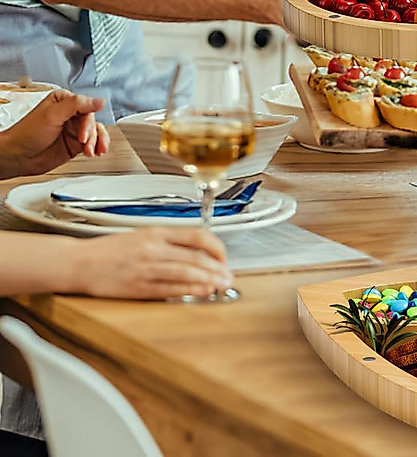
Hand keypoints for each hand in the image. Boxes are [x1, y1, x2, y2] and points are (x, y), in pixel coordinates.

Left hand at [0, 89, 108, 177]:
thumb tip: (100, 101)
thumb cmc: (26, 134)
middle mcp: (71, 114)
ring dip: (97, 141)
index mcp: (65, 101)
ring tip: (90, 151)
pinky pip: (94, 142)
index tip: (83, 132)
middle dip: (91, 133)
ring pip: (97, 131)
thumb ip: (77, 104)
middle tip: (82, 141)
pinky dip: (98, 146)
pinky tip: (96, 151)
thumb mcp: (52, 114)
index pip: (87, 106)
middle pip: (93, 120)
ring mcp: (74, 130)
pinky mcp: (76, 144)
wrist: (17, 157)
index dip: (88, 120)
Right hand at [63, 227, 231, 298]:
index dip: (215, 246)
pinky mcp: (136, 287)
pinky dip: (186, 290)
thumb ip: (169, 242)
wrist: (79, 263)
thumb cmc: (110, 250)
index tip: (224, 256)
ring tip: (220, 284)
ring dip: (206, 279)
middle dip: (216, 267)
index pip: (196, 235)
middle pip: (193, 256)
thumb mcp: (142, 236)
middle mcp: (153, 248)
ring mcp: (145, 268)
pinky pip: (167, 288)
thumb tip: (197, 251)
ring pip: (184, 272)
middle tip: (228, 276)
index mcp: (156, 232)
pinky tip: (199, 292)